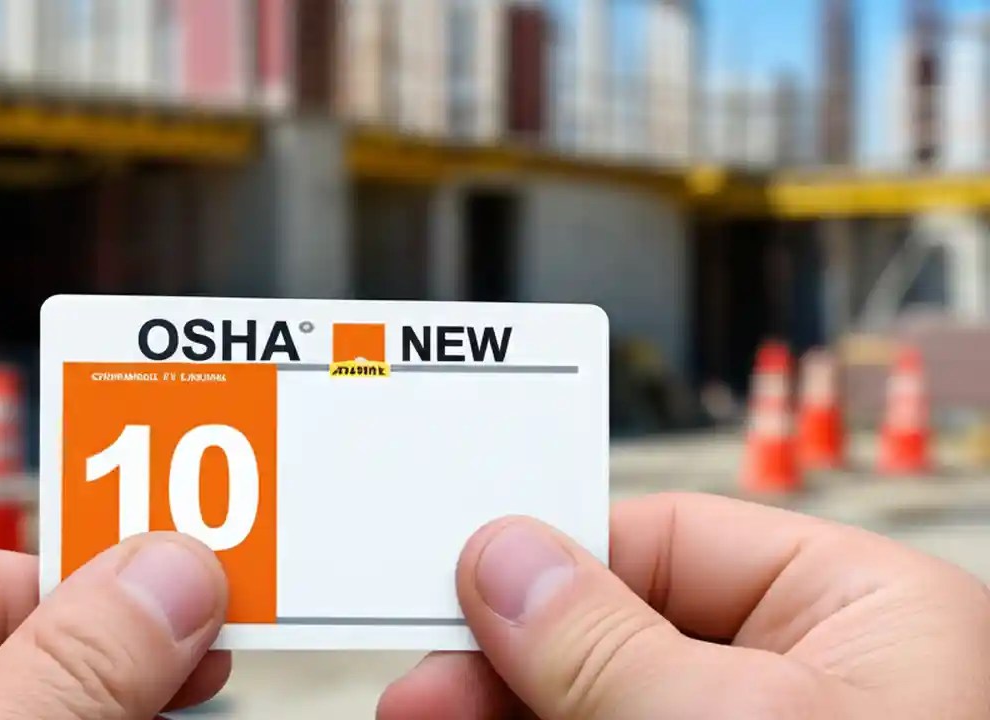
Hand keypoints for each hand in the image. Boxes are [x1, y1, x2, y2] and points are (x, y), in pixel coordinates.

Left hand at [0, 532, 229, 718]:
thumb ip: (63, 672)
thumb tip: (174, 574)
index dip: (110, 582)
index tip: (209, 589)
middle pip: (21, 650)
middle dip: (123, 656)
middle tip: (215, 663)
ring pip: (34, 706)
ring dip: (118, 702)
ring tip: (187, 698)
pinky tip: (146, 718)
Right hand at [379, 493, 989, 718]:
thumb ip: (604, 644)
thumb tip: (508, 563)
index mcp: (863, 616)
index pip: (673, 544)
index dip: (556, 563)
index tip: (460, 590)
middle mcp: (820, 689)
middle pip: (623, 639)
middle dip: (513, 667)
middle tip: (423, 694)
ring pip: (607, 715)